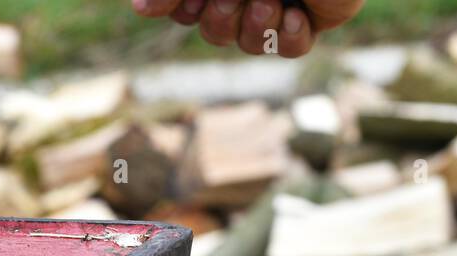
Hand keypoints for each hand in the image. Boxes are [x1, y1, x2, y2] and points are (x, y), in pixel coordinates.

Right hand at [131, 0, 363, 56]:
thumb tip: (140, 9)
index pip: (184, 6)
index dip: (183, 10)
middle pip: (214, 30)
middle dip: (220, 18)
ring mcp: (281, 1)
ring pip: (249, 43)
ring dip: (254, 27)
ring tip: (270, 0)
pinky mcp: (315, 16)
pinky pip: (291, 50)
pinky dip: (288, 36)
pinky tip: (294, 13)